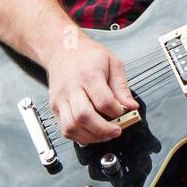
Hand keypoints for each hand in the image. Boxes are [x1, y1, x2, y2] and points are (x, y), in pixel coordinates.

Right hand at [42, 27, 138, 143]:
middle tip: (116, 131)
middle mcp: (72, 88)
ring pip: (71, 126)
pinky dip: (78, 136)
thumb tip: (132, 106)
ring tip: (104, 135)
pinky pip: (64, 129)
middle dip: (103, 129)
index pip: (103, 101)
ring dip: (90, 137)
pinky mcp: (55, 107)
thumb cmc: (88, 55)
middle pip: (84, 116)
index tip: (122, 112)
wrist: (62, 49)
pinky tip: (90, 134)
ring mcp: (61, 99)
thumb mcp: (112, 63)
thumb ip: (122, 86)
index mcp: (89, 75)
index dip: (116, 112)